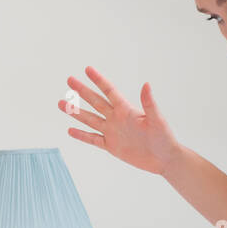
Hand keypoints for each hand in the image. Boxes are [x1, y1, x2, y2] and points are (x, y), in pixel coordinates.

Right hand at [60, 67, 180, 175]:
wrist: (164, 158)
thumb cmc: (164, 138)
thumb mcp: (157, 119)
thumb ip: (149, 103)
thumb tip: (146, 84)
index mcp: (126, 110)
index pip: (109, 91)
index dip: (99, 80)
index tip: (88, 69)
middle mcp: (116, 119)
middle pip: (95, 102)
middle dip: (82, 91)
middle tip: (69, 80)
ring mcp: (112, 132)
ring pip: (90, 120)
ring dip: (76, 112)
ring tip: (62, 104)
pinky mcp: (111, 146)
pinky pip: (93, 139)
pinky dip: (82, 135)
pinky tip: (71, 130)